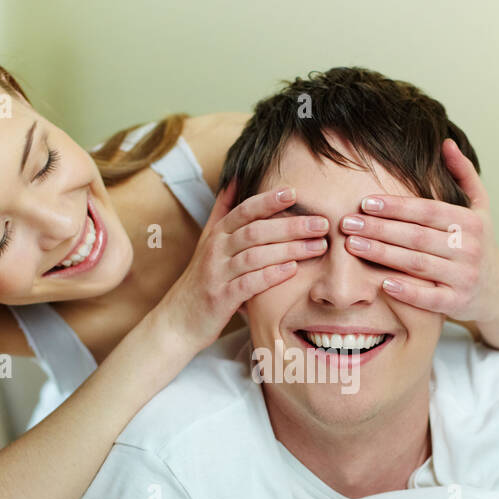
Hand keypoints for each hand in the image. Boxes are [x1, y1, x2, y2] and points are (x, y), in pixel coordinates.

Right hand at [159, 183, 328, 346]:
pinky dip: (271, 275)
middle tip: (321, 224)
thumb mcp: (208, 242)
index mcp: (216, 234)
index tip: (295, 192)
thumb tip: (236, 177)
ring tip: (318, 247)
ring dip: (289, 249)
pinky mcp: (221, 298)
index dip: (268, 200)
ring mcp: (217, 274)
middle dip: (291, 225)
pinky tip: (292, 271)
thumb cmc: (202, 280)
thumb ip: (222, 211)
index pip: (244, 210)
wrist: (177, 321)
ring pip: (255, 255)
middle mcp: (215, 250)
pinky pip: (249, 284)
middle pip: (255, 231)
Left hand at [338, 138, 498, 327]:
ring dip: (382, 254)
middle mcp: (468, 249)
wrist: (497, 290)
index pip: (427, 211)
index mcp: (470, 222)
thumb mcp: (480, 207)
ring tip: (352, 245)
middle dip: (379, 229)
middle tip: (347, 223)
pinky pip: (427, 297)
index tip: (366, 203)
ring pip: (416, 264)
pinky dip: (405, 290)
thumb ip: (463, 174)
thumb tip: (446, 143)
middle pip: (416, 236)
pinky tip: (381, 283)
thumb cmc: (478, 244)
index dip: (396, 206)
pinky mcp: (456, 303)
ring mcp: (463, 277)